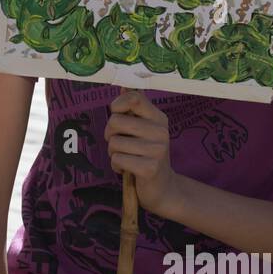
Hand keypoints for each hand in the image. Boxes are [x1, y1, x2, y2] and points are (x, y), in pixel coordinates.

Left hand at [105, 90, 180, 214]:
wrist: (162, 187)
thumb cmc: (146, 154)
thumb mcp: (144, 129)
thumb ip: (134, 110)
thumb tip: (124, 86)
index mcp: (159, 118)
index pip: (134, 99)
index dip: (117, 105)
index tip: (117, 115)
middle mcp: (161, 132)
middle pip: (116, 121)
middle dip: (110, 134)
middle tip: (120, 143)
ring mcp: (157, 150)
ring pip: (114, 143)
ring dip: (113, 153)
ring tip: (127, 158)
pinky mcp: (150, 168)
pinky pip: (117, 160)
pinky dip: (117, 166)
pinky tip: (128, 169)